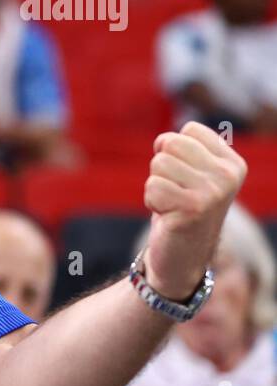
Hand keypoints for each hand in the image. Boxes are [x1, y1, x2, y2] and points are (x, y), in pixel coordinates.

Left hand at [142, 122, 246, 298]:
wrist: (182, 255)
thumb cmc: (181, 208)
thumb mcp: (193, 175)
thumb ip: (186, 150)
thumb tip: (163, 139)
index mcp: (233, 163)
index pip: (189, 130)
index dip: (172, 150)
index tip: (183, 175)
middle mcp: (228, 176)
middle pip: (171, 143)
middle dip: (161, 167)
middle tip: (174, 191)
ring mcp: (214, 192)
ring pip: (158, 164)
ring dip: (156, 185)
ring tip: (172, 204)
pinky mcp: (193, 208)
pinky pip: (152, 186)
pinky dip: (151, 201)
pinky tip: (168, 215)